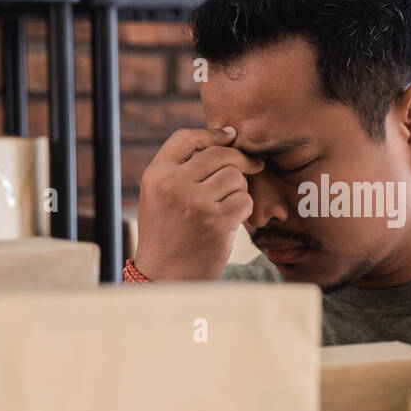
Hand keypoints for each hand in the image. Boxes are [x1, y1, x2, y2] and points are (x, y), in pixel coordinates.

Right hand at [134, 126, 262, 279]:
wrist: (165, 276)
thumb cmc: (166, 233)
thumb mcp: (159, 196)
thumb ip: (181, 169)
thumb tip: (226, 139)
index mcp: (156, 175)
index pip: (187, 138)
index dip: (213, 134)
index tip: (231, 136)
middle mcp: (174, 185)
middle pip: (219, 155)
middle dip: (241, 159)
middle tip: (254, 165)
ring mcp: (196, 203)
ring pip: (236, 177)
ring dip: (240, 188)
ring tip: (228, 204)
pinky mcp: (216, 223)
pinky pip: (245, 200)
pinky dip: (244, 208)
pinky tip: (232, 219)